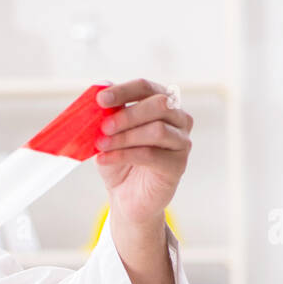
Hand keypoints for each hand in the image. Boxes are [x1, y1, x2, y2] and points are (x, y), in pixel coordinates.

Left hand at [94, 79, 192, 227]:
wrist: (126, 196)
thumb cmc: (120, 160)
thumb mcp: (108, 134)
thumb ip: (108, 112)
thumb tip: (101, 87)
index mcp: (162, 103)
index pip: (146, 87)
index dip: (124, 91)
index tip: (101, 99)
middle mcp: (178, 119)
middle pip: (159, 104)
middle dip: (127, 114)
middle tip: (103, 127)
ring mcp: (181, 142)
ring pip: (158, 130)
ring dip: (125, 137)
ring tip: (101, 145)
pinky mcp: (178, 165)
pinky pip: (151, 155)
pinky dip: (123, 155)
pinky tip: (104, 159)